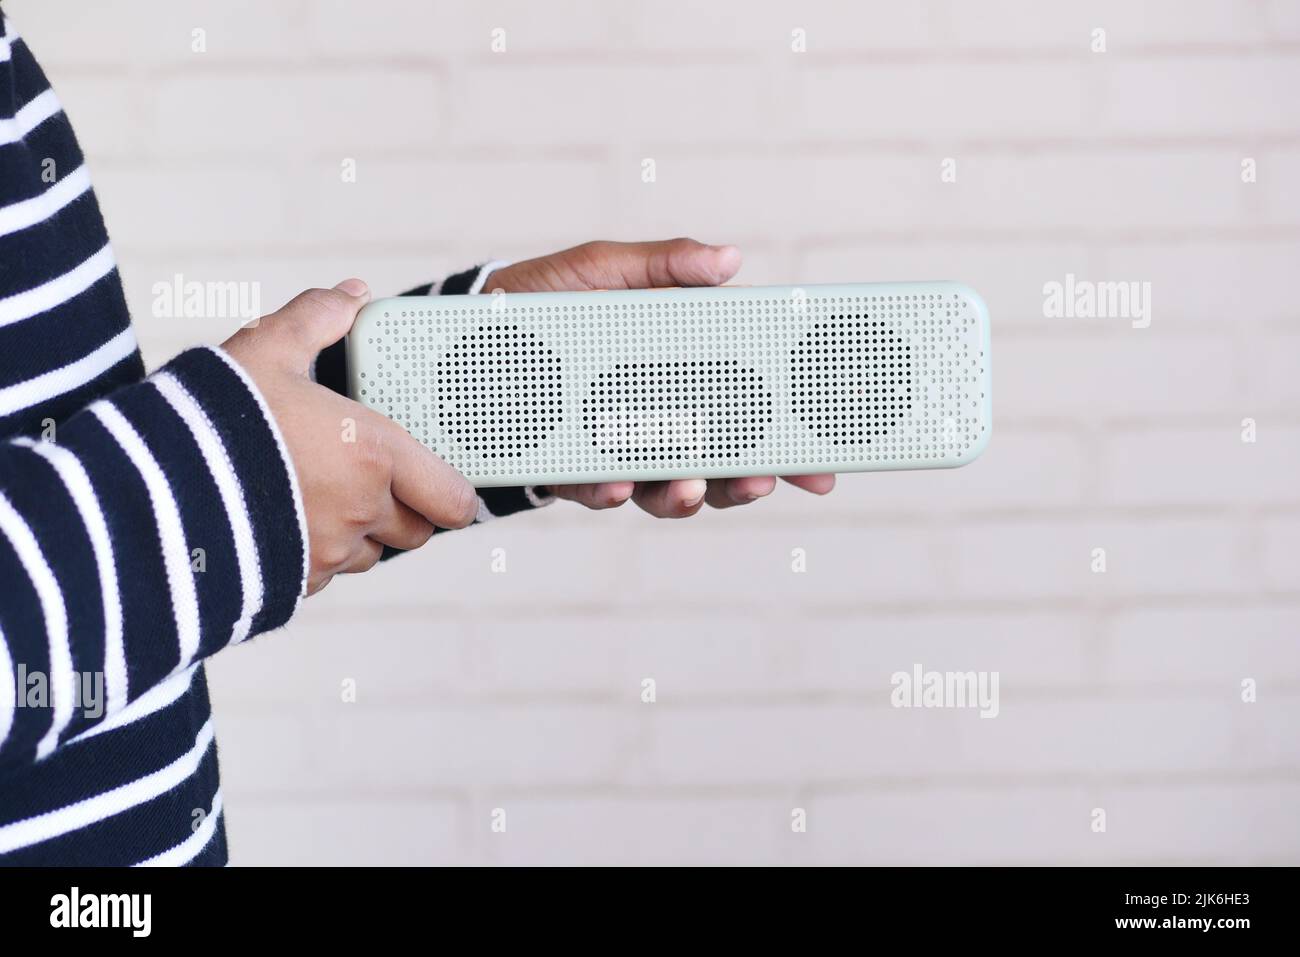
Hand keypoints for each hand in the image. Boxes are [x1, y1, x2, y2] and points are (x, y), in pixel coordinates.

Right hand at [222, 280, 477, 593]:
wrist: (145, 491)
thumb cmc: (213, 415)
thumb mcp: (264, 350)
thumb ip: (315, 320)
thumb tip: (352, 294)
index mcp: (374, 455)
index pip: (454, 501)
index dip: (452, 495)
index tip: (438, 482)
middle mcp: (360, 511)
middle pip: (416, 532)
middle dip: (404, 511)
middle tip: (372, 479)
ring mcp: (326, 554)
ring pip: (369, 555)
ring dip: (359, 534)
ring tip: (319, 496)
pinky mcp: (292, 584)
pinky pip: (323, 576)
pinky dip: (314, 556)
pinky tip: (282, 522)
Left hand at [483, 239, 836, 517]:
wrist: (460, 331)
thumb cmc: (543, 297)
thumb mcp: (602, 270)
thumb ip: (662, 265)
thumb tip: (729, 259)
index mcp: (678, 374)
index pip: (746, 414)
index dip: (786, 444)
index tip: (819, 466)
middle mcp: (654, 420)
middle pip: (719, 466)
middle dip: (747, 482)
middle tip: (762, 479)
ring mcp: (615, 449)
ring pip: (667, 491)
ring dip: (687, 496)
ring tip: (692, 487)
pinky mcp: (569, 468)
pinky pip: (599, 490)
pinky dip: (613, 490)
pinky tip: (618, 481)